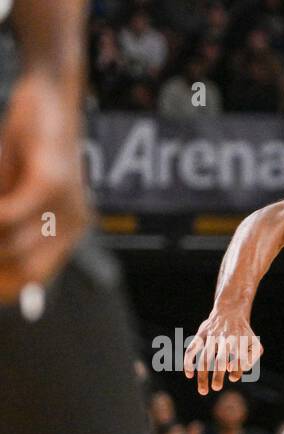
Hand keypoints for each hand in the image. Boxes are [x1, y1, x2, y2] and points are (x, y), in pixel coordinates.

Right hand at [0, 73, 90, 303]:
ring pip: (13, 243)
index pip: (36, 275)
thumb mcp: (15, 188)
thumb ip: (7, 220)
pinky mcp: (50, 182)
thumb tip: (1, 257)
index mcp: (71, 230)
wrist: (49, 98)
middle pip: (22, 265)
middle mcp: (75, 223)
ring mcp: (67, 205)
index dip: (5, 284)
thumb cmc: (26, 145)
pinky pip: (10, 213)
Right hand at [184, 305, 263, 394]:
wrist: (230, 311)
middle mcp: (224, 340)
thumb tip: (237, 373)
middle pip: (220, 360)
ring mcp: (210, 338)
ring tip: (203, 391)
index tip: (232, 378)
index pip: (238, 358)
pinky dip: (188, 362)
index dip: (236, 368)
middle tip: (216, 388)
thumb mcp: (254, 344)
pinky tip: (189, 375)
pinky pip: (191, 350)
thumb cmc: (244, 334)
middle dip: (217, 375)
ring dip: (202, 376)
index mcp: (239, 342)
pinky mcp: (200, 336)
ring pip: (204, 359)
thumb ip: (251, 359)